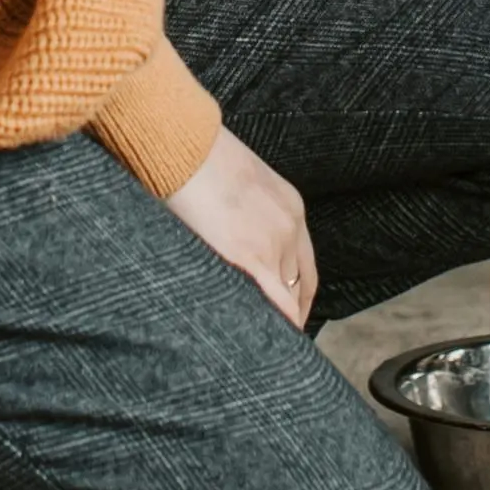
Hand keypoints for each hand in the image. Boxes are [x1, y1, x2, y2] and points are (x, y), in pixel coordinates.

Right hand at [166, 126, 319, 326]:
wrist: (185, 146)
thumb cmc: (197, 157)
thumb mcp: (237, 183)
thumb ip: (243, 211)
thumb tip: (227, 232)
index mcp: (290, 206)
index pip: (304, 263)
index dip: (299, 292)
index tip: (291, 310)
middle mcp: (291, 227)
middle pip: (298, 283)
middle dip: (289, 309)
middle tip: (278, 335)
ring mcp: (274, 243)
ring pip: (287, 296)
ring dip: (279, 320)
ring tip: (266, 343)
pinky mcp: (251, 256)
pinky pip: (277, 303)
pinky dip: (280, 325)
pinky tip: (273, 344)